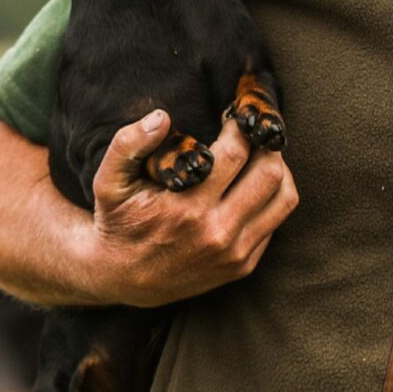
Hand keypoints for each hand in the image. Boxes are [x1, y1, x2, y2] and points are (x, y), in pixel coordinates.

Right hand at [80, 109, 298, 307]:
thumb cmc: (118, 220)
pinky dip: (271, 198)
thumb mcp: (108, 181)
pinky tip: (252, 185)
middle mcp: (217, 232)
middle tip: (252, 131)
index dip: (240, 125)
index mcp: (187, 207)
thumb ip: (128, 144)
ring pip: (283, 198)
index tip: (233, 113)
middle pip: (269, 172)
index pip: (236, 153)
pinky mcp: (242, 265)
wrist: (121, 277)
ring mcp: (234, 252)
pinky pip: (275, 222)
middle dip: (265, 143)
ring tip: (259, 155)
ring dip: (279, 169)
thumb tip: (161, 117)